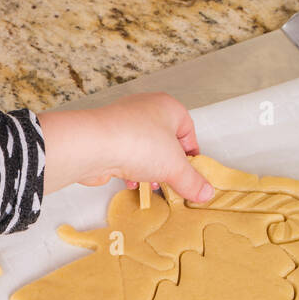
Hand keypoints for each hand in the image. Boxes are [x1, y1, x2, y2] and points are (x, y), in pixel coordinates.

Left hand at [39, 92, 213, 201]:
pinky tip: (130, 183)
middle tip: (171, 182)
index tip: (191, 174)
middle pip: (165, 141)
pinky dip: (130, 169)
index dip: (191, 154)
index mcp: (167, 106)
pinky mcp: (107, 138)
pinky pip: (125, 154)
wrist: (92, 146)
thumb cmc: (138, 143)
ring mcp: (123, 122)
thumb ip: (192, 180)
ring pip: (144, 149)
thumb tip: (205, 193)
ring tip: (150, 185)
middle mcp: (145, 109)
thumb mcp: (174, 166)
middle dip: (168, 165)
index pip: (188, 130)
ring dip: (149, 170)